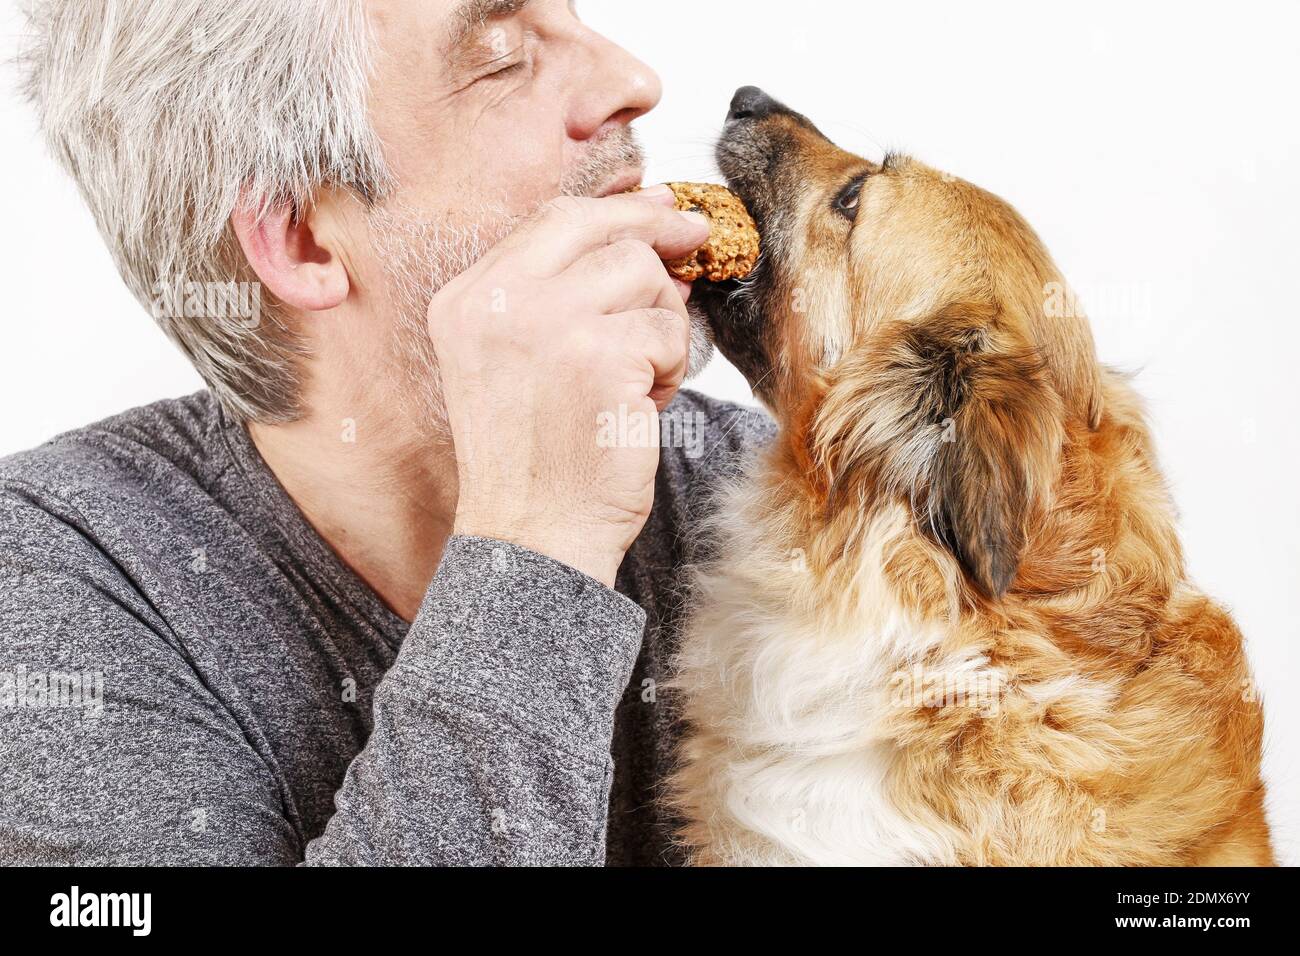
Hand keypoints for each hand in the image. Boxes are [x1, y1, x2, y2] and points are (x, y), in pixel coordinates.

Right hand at [428, 187, 711, 586]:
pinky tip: (639, 405)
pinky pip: (667, 331)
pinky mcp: (600, 356)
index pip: (554, 220)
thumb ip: (564, 295)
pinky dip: (669, 368)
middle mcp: (498, 301)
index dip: (618, 211)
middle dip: (660, 237)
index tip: (663, 209)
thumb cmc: (536, 460)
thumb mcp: (518, 361)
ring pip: (644, 275)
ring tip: (636, 377)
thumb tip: (654, 235)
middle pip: (602, 230)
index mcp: (469, 299)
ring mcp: (547, 323)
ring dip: (660, 324)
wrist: (533, 536)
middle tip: (697, 247)